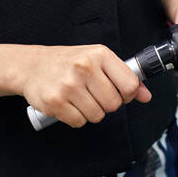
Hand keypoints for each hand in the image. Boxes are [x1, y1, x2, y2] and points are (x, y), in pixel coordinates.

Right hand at [21, 44, 151, 127]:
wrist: (31, 65)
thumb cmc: (68, 63)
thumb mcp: (98, 60)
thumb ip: (123, 76)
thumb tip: (146, 96)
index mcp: (99, 54)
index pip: (129, 84)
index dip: (127, 95)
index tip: (119, 93)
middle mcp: (84, 67)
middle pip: (114, 104)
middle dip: (106, 105)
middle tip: (94, 95)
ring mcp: (68, 85)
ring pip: (97, 115)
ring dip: (91, 112)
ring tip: (80, 98)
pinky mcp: (55, 102)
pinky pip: (79, 122)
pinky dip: (76, 118)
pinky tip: (69, 105)